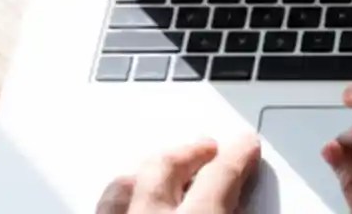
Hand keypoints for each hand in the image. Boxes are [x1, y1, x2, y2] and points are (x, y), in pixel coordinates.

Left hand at [95, 134, 260, 213]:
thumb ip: (242, 211)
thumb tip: (248, 202)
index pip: (222, 173)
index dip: (238, 155)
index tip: (246, 145)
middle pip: (165, 167)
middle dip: (189, 151)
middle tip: (209, 148)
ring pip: (120, 188)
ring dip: (144, 172)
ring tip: (159, 169)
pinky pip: (102, 211)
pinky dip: (118, 201)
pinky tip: (126, 203)